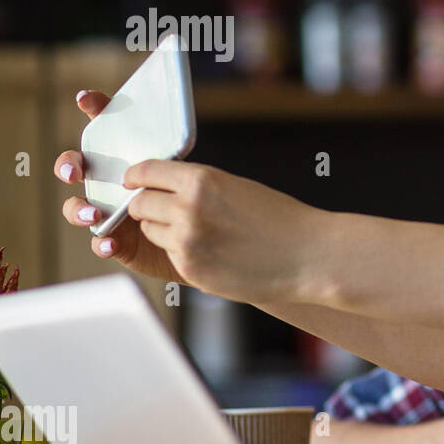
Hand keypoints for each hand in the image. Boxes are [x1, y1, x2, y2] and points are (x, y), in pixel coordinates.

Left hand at [56, 89, 324, 304]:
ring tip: (199, 232)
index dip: (136, 176)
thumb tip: (159, 189)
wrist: (309, 256)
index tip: (134, 181)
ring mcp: (186, 244)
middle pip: (139, 204)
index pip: (144, 172)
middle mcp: (187, 210)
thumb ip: (196, 187)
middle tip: (163, 209)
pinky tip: (214, 252)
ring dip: (164, 230)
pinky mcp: (190, 271)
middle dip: (146, 205)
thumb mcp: (235, 187)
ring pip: (151, 231)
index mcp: (200, 181)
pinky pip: (171, 256)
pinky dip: (184, 253)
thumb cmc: (279, 219)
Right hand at [56, 90, 186, 284]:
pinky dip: (102, 242)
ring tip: (94, 213)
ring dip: (78, 209)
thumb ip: (173, 160)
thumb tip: (174, 138)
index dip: (92, 108)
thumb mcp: (188, 175)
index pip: (104, 126)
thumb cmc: (195, 202)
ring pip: (77, 207)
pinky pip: (100, 241)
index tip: (86, 99)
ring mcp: (106, 210)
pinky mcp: (116, 240)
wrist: (207, 240)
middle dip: (68, 165)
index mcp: (124, 157)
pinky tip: (111, 242)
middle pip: (74, 166)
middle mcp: (107, 181)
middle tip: (76, 171)